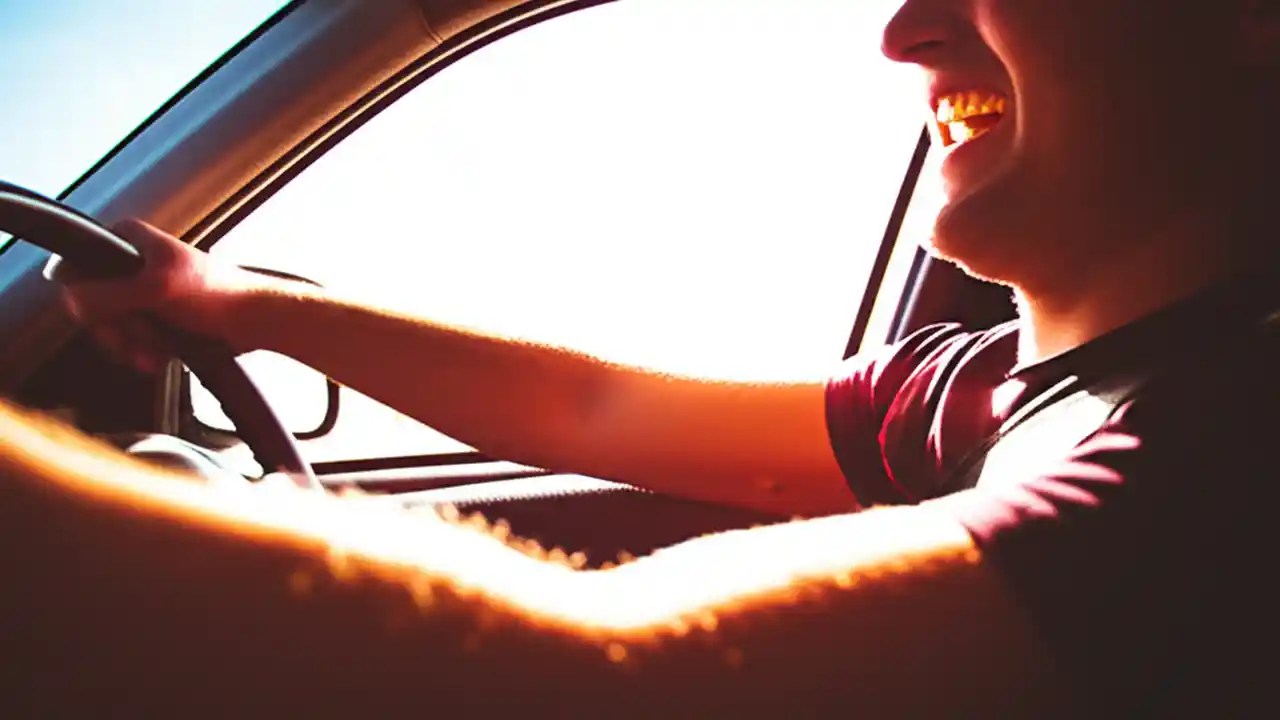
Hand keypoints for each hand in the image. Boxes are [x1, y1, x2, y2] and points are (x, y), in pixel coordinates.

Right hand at [59, 219, 268, 371]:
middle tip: (137, 337)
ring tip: (155, 351)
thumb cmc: (216, 294)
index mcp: (128, 240)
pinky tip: (160, 358)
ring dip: (131, 345)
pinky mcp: (156, 319)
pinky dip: (143, 353)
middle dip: (115, 328)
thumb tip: (70, 300)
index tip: (104, 314)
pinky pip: (131, 341)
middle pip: (91, 304)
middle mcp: (131, 263)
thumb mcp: (156, 289)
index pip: (78, 265)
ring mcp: (142, 294)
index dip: (86, 296)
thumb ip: (109, 293)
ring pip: (111, 327)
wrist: (254, 321)